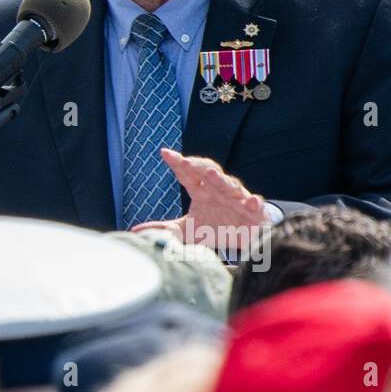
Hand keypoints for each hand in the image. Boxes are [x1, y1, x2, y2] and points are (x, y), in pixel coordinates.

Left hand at [129, 148, 269, 253]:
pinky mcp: (254, 210)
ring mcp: (237, 198)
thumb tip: (136, 231)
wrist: (246, 238)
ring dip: (221, 179)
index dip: (177, 163)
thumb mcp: (189, 230)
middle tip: (186, 163)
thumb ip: (166, 229)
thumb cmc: (217, 228)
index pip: (188, 174)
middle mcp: (219, 190)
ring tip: (211, 174)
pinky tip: (252, 201)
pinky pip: (254, 204)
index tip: (165, 153)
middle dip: (198, 166)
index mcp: (202, 191)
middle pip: (208, 172)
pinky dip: (253, 202)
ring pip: (229, 185)